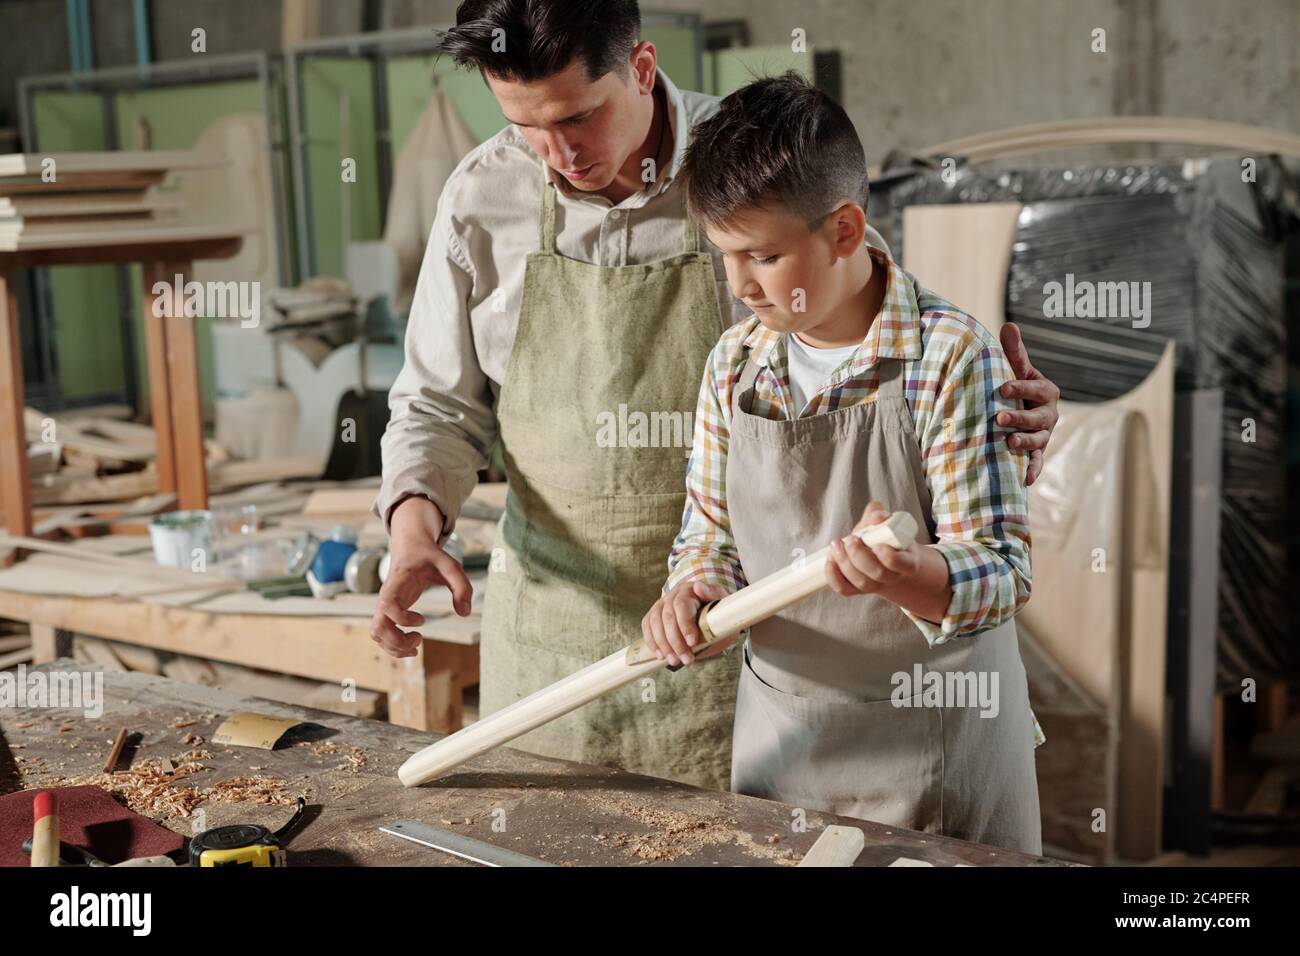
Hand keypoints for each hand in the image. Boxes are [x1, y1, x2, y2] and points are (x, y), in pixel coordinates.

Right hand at [370, 496, 473, 658]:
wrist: (410, 547)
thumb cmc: (429, 557)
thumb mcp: (450, 565)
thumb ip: (461, 586)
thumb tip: (465, 613)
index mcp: (397, 583)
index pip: (388, 606)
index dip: (403, 618)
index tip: (423, 619)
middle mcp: (386, 597)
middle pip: (378, 627)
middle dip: (397, 641)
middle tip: (419, 640)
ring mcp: (384, 606)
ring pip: (376, 634)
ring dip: (394, 647)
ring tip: (417, 645)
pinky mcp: (387, 612)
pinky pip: (381, 634)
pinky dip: (392, 645)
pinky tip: (412, 644)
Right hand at [640, 579, 731, 667]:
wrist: (712, 617)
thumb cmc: (718, 612)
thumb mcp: (724, 604)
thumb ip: (714, 596)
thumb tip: (699, 587)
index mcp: (691, 590)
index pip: (682, 605)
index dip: (685, 625)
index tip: (692, 642)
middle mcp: (673, 595)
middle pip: (668, 617)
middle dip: (676, 641)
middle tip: (686, 659)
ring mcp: (662, 604)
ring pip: (654, 622)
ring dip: (663, 644)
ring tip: (674, 661)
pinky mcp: (654, 614)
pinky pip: (647, 626)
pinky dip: (652, 642)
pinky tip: (661, 655)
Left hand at [826, 501, 922, 596]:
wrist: (885, 558)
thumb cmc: (885, 539)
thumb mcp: (886, 525)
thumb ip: (880, 515)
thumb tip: (876, 514)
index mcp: (906, 561)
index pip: (901, 564)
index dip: (889, 557)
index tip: (877, 544)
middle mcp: (892, 577)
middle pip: (878, 574)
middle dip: (860, 556)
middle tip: (851, 539)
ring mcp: (874, 586)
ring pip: (861, 582)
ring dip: (845, 562)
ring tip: (837, 544)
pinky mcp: (856, 589)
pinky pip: (844, 588)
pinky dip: (833, 575)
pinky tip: (830, 558)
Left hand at [997, 322, 1060, 485]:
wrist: (1023, 409)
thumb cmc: (1016, 386)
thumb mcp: (1017, 369)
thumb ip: (1014, 351)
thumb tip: (1009, 325)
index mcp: (1046, 391)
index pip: (1034, 388)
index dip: (1019, 388)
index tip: (1002, 388)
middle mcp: (1049, 414)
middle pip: (1038, 417)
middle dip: (1020, 418)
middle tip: (999, 418)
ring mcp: (1044, 435)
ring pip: (1038, 440)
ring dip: (1025, 442)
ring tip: (1009, 443)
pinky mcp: (1036, 452)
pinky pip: (1036, 462)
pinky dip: (1032, 470)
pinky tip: (1024, 480)